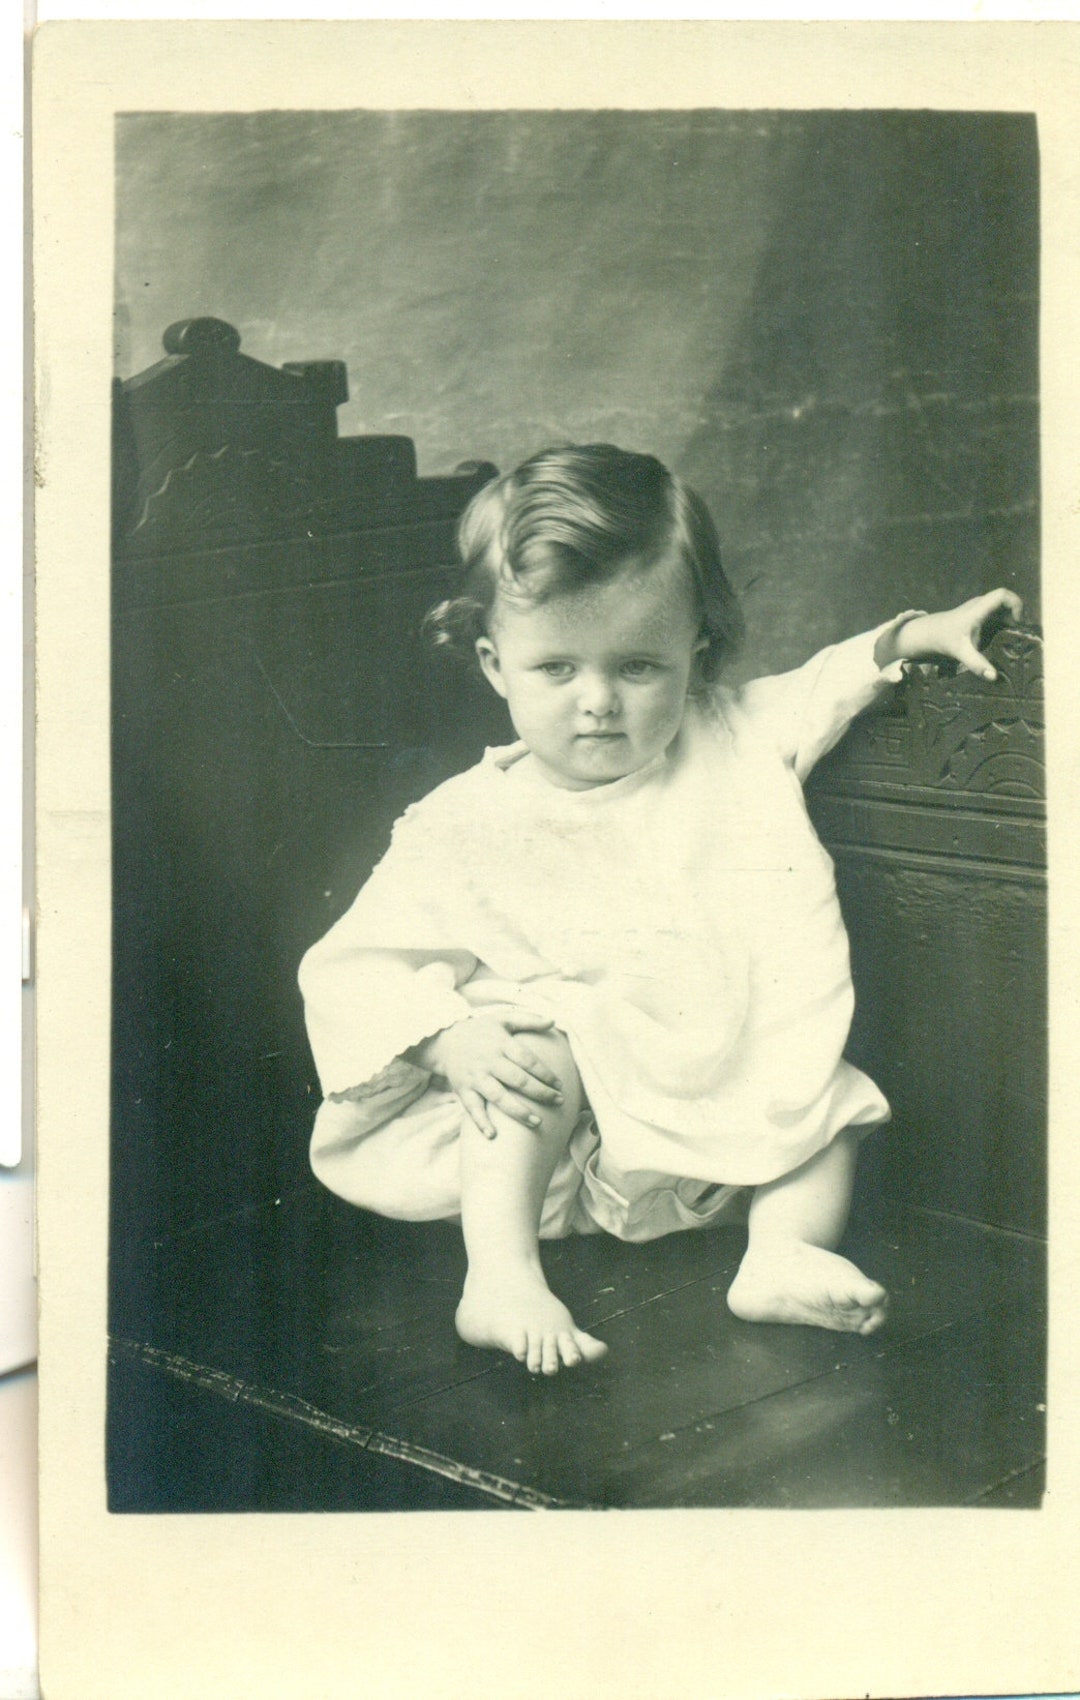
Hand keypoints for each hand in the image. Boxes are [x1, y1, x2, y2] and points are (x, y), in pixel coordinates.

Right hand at [418, 1007, 564, 1139]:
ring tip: (537, 1122)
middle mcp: (489, 1061)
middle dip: (540, 1093)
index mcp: (501, 1044)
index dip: (545, 1073)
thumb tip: (553, 1020)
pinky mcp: (463, 1090)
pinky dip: (481, 1122)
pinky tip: (493, 1135)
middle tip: (559, 1102)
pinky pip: (473, 1108)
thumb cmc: (479, 1031)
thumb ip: (528, 1020)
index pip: (527, 1060)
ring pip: (499, 1097)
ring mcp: (476, 1077)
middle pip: (518, 1080)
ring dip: (518, 1111)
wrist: (444, 1040)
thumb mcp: (502, 1019)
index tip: (560, 1084)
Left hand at [881, 588, 1023, 679]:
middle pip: (1007, 602)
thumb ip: (977, 664)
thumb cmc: (945, 639)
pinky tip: (1003, 641)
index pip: (1002, 594)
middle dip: (1017, 616)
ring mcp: (982, 609)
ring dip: (1011, 622)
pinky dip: (1005, 626)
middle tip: (1018, 635)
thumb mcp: (961, 652)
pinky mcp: (981, 615)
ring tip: (1013, 639)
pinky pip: (999, 616)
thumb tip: (993, 677)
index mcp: (978, 609)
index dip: (1015, 604)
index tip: (1016, 623)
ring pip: (1004, 610)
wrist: (930, 633)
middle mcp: (982, 605)